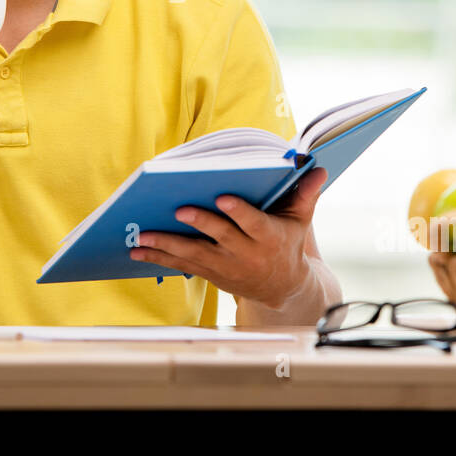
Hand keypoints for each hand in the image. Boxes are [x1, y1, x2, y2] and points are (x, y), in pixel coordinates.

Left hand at [130, 167, 328, 310]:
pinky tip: (137, 250)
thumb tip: (318, 168)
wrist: (281, 287)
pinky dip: (158, 259)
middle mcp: (244, 254)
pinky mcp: (209, 274)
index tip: (223, 198)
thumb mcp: (300, 220)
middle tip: (178, 210)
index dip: (238, 212)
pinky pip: (181, 266)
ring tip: (142, 235)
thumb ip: (305, 194)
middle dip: (199, 225)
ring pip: (193, 255)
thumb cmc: (287, 243)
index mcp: (267, 237)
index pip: (253, 223)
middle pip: (219, 238)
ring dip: (166, 245)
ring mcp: (225, 267)